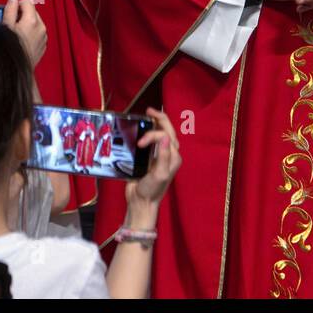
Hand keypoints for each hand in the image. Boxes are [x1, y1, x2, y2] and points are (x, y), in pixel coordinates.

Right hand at [3, 0, 46, 66]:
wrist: (17, 69)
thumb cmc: (9, 47)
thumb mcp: (6, 27)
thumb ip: (10, 10)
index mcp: (33, 20)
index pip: (28, 2)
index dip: (18, 5)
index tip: (11, 13)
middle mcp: (41, 27)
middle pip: (33, 12)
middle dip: (23, 14)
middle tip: (12, 25)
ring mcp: (44, 37)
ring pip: (36, 23)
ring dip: (27, 24)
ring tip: (17, 34)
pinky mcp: (44, 45)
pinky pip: (38, 33)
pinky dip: (31, 33)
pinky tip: (23, 42)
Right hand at [124, 108, 180, 227]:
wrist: (141, 202)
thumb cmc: (152, 190)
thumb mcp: (159, 174)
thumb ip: (163, 156)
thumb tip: (163, 136)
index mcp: (173, 157)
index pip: (166, 136)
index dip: (153, 134)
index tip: (140, 143)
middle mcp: (168, 154)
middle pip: (167, 131)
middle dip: (160, 119)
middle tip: (148, 110)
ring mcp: (158, 156)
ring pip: (160, 135)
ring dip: (154, 125)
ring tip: (146, 116)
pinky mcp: (148, 159)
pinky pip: (151, 142)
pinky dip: (147, 134)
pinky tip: (139, 131)